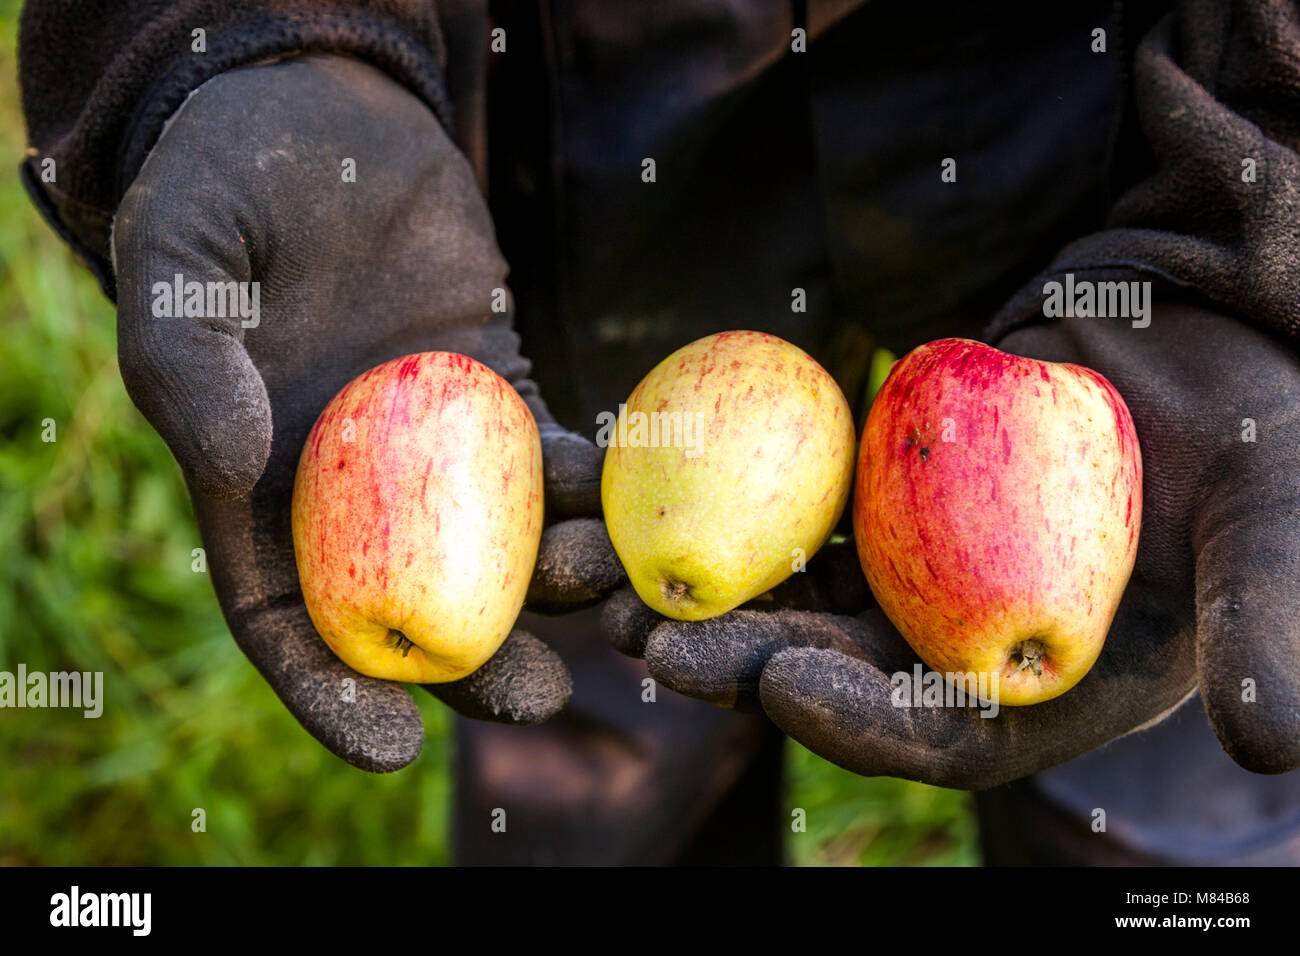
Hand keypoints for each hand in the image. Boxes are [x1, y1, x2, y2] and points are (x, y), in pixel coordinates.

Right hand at [112, 54, 621, 771]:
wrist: (318, 111)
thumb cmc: (226, 186)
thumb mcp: (177, 260)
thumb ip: (184, 359)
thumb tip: (237, 462)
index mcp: (258, 489)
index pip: (285, 621)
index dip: (328, 692)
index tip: (386, 743)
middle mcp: (352, 490)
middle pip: (416, 606)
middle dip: (479, 665)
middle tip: (543, 696)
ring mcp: (435, 447)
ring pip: (501, 545)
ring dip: (560, 580)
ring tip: (614, 585)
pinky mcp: (501, 393)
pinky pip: (552, 458)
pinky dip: (591, 487)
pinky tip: (633, 501)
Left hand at [603, 304, 1299, 786]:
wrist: (1195, 330)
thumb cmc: (1253, 428)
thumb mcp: (1274, 523)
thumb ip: (1264, 621)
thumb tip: (1274, 745)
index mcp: (1042, 686)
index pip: (942, 738)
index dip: (864, 724)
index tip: (785, 685)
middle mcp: (960, 645)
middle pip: (836, 674)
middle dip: (739, 664)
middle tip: (653, 641)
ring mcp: (909, 576)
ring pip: (786, 598)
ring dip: (695, 592)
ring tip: (603, 577)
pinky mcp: (875, 508)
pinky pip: (785, 517)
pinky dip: (715, 510)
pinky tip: (641, 491)